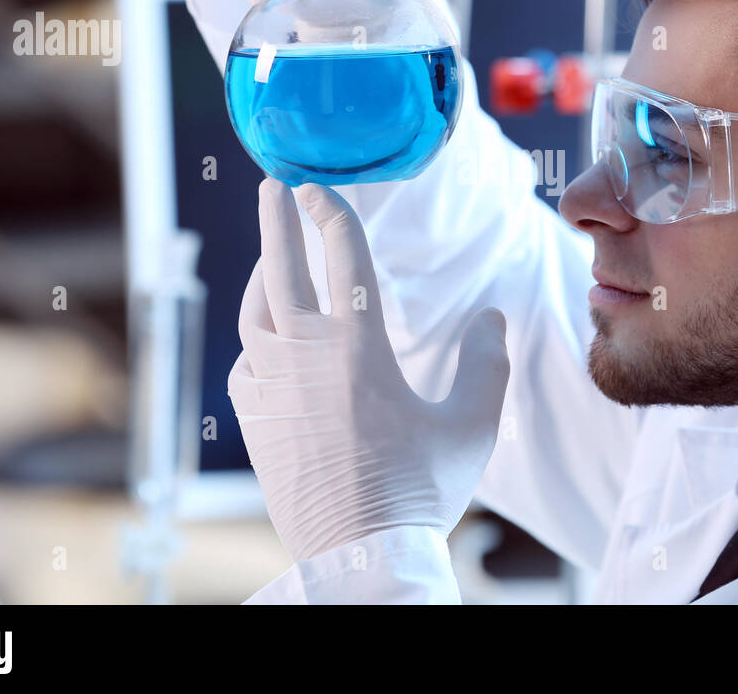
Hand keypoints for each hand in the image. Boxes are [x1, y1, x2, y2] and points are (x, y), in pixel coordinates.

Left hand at [228, 178, 510, 561]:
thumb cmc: (420, 489)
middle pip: (280, 265)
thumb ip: (486, 363)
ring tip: (270, 255)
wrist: (360, 551)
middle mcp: (305, 354)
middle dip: (276, 217)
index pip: (341, 255)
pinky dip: (254, 334)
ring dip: (261, 271)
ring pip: (253, 309)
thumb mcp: (471, 424)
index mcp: (359, 346)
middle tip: (273, 186)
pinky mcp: (253, 417)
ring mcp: (271, 385)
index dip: (331, 212)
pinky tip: (265, 335)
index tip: (320, 188)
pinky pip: (244, 358)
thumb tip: (492, 316)